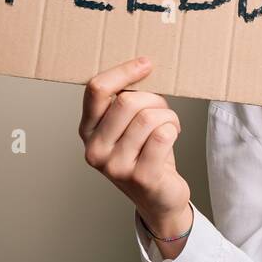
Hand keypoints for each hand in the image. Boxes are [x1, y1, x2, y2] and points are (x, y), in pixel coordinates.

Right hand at [79, 56, 190, 234]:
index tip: (146, 64)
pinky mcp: (140, 176)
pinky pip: (163, 135)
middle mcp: (95, 149)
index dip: (123, 71)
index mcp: (87, 130)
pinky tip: (172, 137)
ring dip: (168, 116)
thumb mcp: (126, 126)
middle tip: (162, 109)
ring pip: (148, 117)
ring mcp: (115, 166)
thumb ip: (124, 102)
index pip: (96, 89)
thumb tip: (142, 67)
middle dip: (153, 99)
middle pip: (127, 101)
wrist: (159, 198)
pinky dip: (174, 129)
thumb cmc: (145, 154)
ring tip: (169, 126)